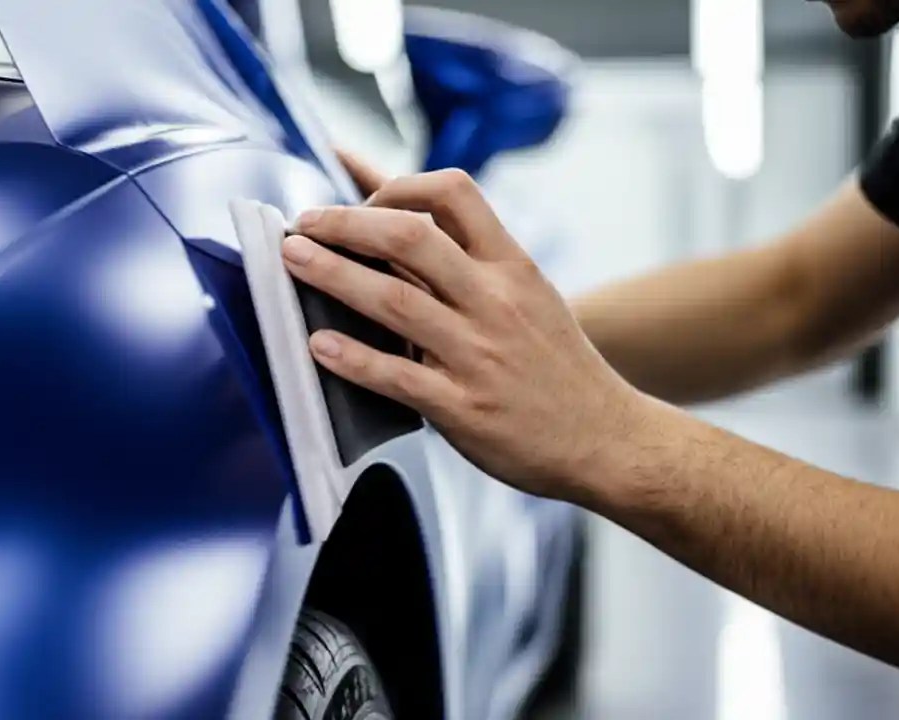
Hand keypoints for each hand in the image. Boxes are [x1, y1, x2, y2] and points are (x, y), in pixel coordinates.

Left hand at [287, 159, 653, 499]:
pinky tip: (318, 346)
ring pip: (394, 300)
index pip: (453, 193)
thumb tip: (403, 211)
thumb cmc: (555, 366)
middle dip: (346, 223)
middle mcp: (494, 302)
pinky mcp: (462, 406)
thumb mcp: (527, 295)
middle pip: (410, 237)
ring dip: (333, 275)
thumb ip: (467, 257)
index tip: (357, 198)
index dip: (395, 185)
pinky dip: (353, 358)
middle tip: (301, 224)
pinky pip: (397, 376)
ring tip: (292, 260)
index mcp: (511, 267)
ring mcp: (478, 354)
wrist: (607, 440)